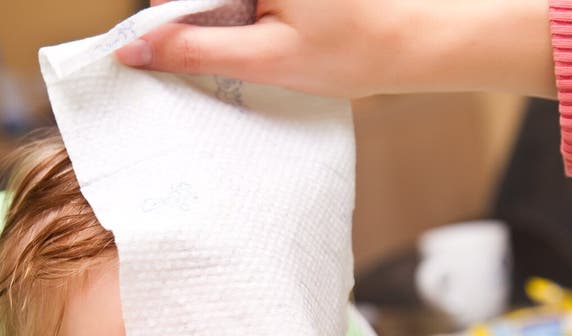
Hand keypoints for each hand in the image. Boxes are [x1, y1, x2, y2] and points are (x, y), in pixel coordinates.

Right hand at [115, 0, 555, 99]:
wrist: (408, 42)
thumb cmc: (347, 52)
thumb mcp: (265, 60)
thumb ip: (195, 51)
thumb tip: (133, 49)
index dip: (170, 14)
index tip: (177, 44)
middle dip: (206, 13)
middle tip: (246, 41)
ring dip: (231, 13)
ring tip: (274, 34)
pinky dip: (250, 10)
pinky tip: (278, 26)